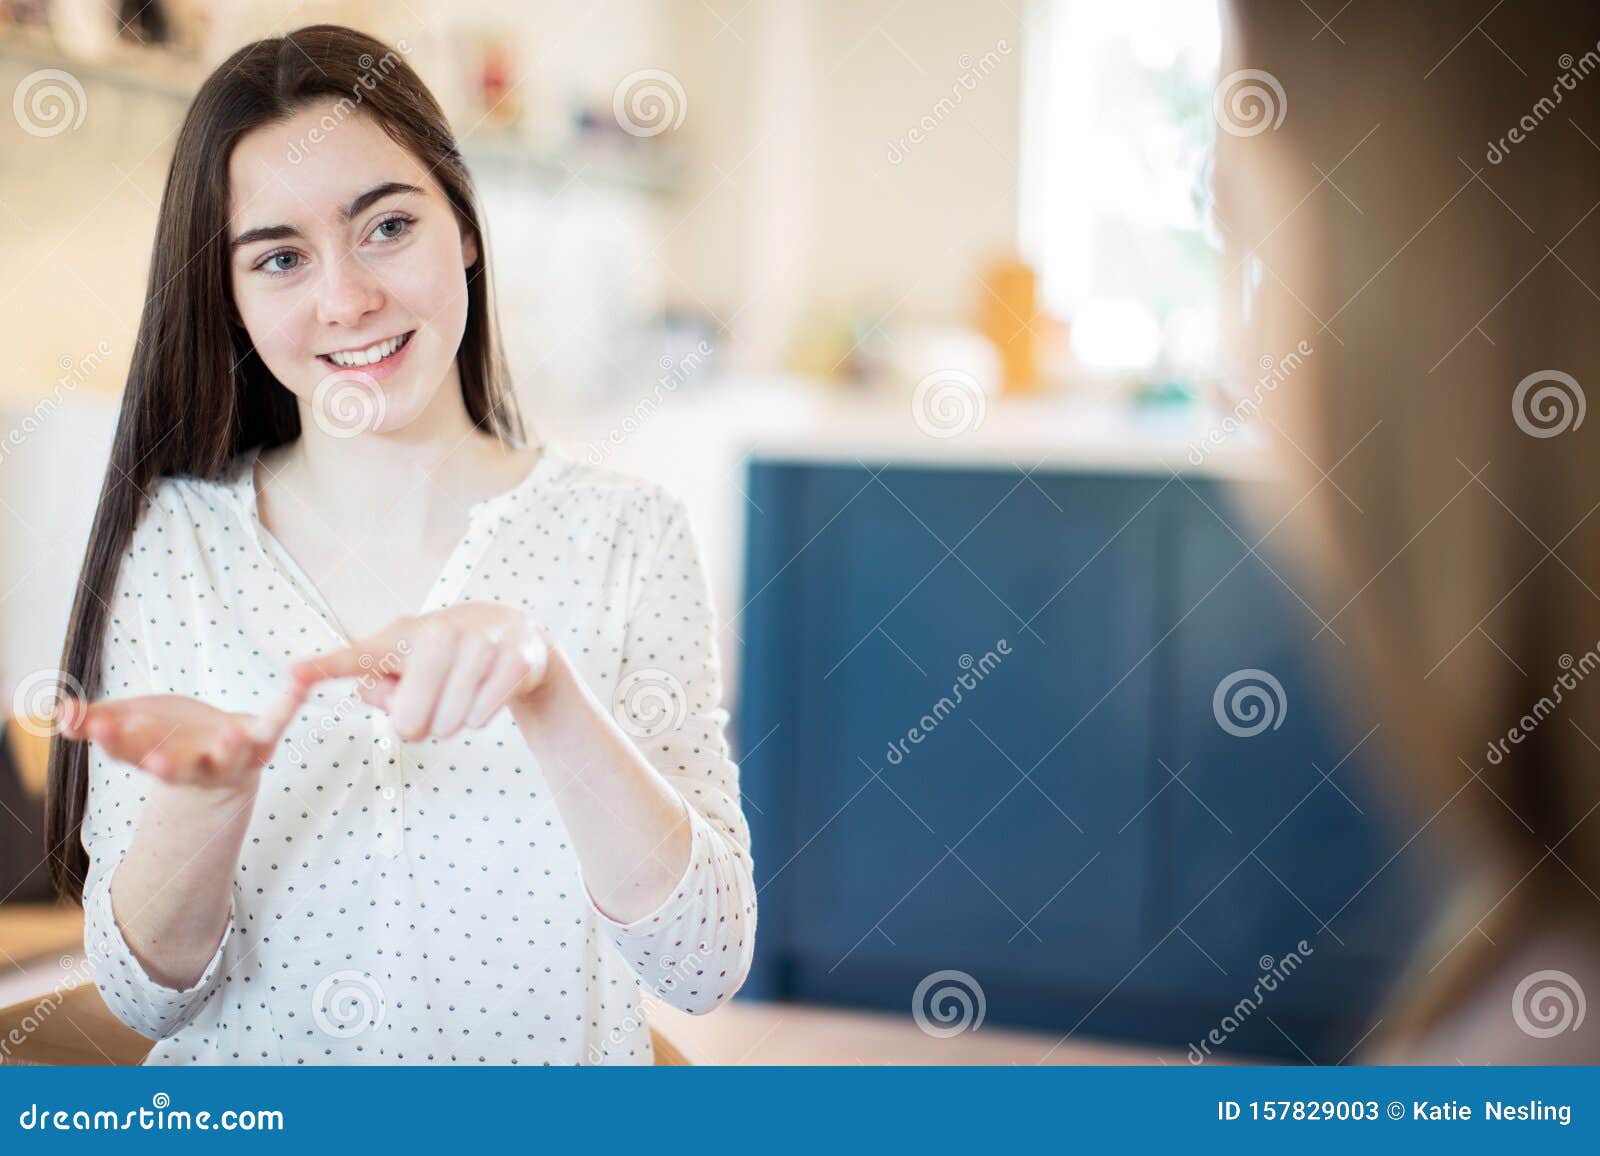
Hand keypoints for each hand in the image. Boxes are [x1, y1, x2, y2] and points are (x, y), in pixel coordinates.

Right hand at [56, 682, 307, 790]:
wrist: (220, 756)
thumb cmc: (168, 735)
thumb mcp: (128, 725)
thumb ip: (95, 722)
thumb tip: (61, 712)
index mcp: (156, 758)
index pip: (129, 754)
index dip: (114, 741)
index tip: (98, 726)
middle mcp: (194, 766)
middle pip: (177, 769)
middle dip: (166, 762)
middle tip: (156, 759)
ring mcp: (231, 758)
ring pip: (230, 759)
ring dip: (230, 749)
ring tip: (230, 736)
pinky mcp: (261, 741)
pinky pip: (277, 722)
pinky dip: (289, 704)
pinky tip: (301, 684)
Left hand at [288, 603, 549, 741]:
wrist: (514, 634)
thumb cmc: (446, 654)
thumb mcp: (407, 661)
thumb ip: (378, 684)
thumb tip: (366, 692)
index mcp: (404, 634)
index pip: (361, 657)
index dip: (325, 667)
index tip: (293, 674)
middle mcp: (441, 633)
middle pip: (409, 723)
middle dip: (419, 725)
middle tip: (432, 700)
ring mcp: (479, 647)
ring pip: (447, 726)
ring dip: (451, 721)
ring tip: (460, 692)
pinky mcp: (512, 662)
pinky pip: (479, 719)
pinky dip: (479, 717)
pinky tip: (484, 692)